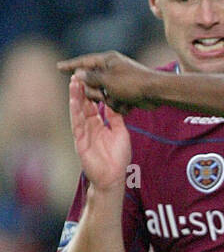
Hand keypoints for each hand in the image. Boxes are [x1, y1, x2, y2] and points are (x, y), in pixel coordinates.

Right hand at [58, 50, 156, 113]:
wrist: (155, 93)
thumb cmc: (132, 83)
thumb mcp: (108, 80)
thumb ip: (91, 78)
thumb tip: (78, 74)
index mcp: (107, 61)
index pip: (84, 62)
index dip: (71, 66)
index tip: (58, 67)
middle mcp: (111, 70)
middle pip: (92, 83)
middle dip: (97, 92)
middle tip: (105, 95)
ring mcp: (119, 83)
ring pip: (103, 95)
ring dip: (110, 101)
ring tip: (121, 99)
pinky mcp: (126, 94)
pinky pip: (114, 102)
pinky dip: (120, 105)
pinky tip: (129, 104)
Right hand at [68, 75, 130, 191]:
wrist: (113, 177)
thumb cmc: (118, 158)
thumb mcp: (120, 133)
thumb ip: (115, 118)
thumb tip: (113, 103)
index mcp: (99, 124)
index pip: (94, 104)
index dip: (92, 91)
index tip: (92, 77)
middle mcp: (89, 126)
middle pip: (84, 104)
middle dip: (81, 89)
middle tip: (79, 73)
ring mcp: (83, 132)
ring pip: (78, 110)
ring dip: (75, 96)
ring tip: (74, 81)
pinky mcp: (79, 140)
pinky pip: (76, 123)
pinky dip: (75, 111)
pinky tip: (74, 99)